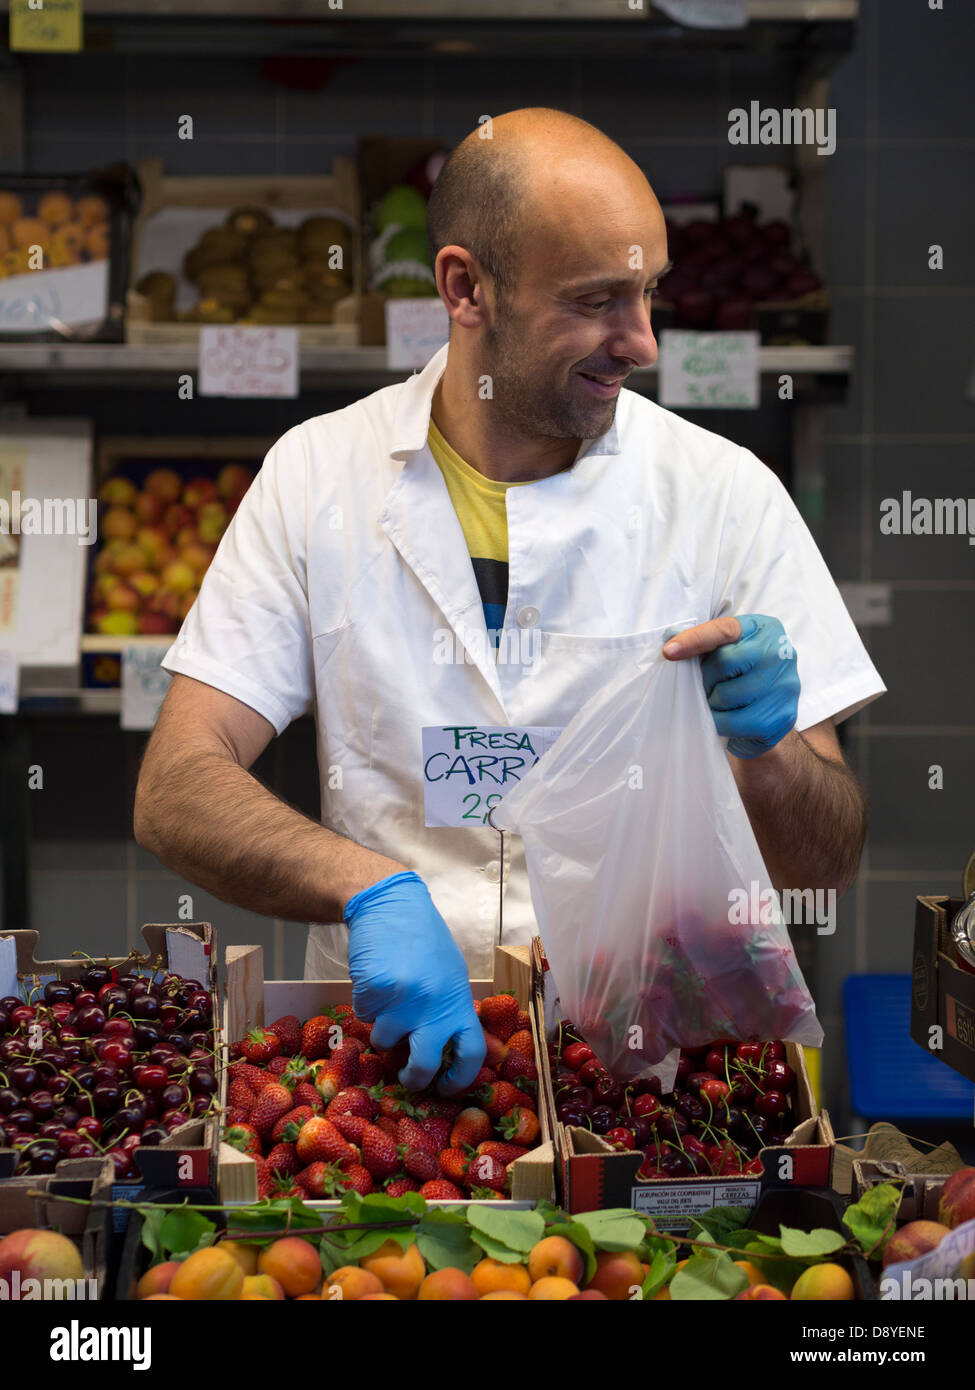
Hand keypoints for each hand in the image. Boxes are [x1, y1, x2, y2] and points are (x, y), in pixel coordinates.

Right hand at [343, 870, 484, 1093]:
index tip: (445, 1087)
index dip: (459, 1079)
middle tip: (406, 1076)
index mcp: (459, 1001)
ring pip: (383, 1040)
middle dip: (412, 1078)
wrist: (391, 903)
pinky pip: (363, 1014)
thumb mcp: (449, 975)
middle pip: (424, 1065)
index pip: (472, 1053)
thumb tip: (448, 1048)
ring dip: (381, 1026)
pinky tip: (373, 977)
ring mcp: (403, 1000)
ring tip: (386, 998)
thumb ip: (449, 1009)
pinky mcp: (374, 991)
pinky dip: (364, 1002)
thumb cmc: (423, 939)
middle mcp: (434, 1005)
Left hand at [662, 614, 799, 758]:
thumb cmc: (743, 676)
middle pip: (724, 662)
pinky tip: (726, 718)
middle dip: (706, 678)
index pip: (725, 629)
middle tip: (707, 686)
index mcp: (764, 628)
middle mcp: (780, 652)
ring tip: (718, 702)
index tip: (669, 651)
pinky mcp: (782, 715)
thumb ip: (706, 642)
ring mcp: (785, 684)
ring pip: (726, 694)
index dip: (694, 639)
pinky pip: (733, 721)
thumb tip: (670, 639)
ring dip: (712, 702)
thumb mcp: (729, 649)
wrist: (772, 715)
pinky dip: (720, 722)